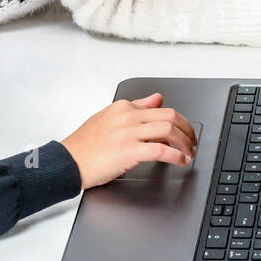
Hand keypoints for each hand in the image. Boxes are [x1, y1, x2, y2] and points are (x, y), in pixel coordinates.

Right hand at [60, 92, 198, 189]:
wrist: (68, 162)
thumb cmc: (85, 145)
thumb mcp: (109, 117)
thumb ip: (135, 107)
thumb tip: (157, 98)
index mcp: (123, 107)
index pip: (161, 109)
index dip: (179, 122)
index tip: (184, 132)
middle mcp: (127, 117)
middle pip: (170, 117)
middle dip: (188, 131)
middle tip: (192, 142)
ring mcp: (128, 133)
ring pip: (168, 130)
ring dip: (185, 144)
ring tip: (189, 153)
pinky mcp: (128, 151)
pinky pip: (160, 149)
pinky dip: (176, 155)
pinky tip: (180, 161)